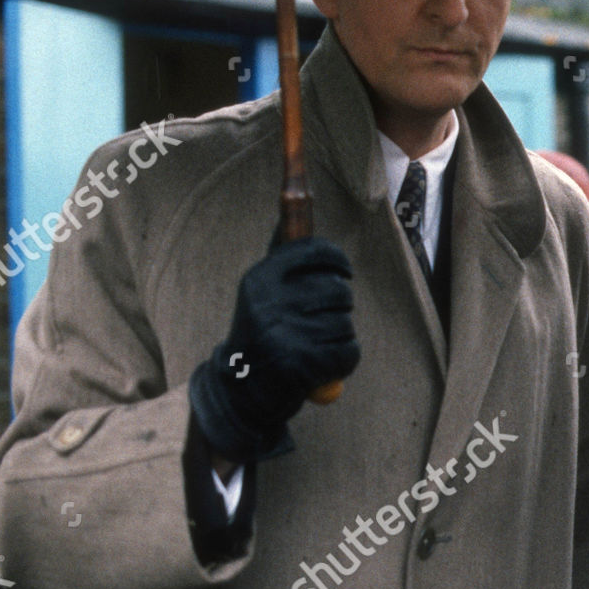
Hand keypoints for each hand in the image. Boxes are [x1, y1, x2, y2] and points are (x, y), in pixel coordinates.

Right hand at [189, 237, 359, 461]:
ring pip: (345, 322)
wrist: (240, 392)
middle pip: (338, 290)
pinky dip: (343, 361)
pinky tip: (320, 366)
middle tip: (316, 322)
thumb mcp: (261, 291)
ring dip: (339, 336)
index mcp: (261, 278)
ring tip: (312, 346)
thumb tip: (294, 197)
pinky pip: (349, 351)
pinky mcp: (300, 364)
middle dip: (338, 306)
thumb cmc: (261, 334)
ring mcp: (284, 334)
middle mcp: (269, 302)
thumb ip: (283, 257)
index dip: (337, 261)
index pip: (315, 251)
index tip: (343, 272)